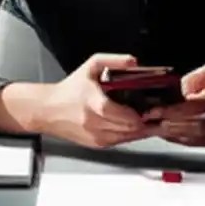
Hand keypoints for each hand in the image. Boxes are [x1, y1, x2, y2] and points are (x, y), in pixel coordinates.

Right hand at [31, 53, 151, 148]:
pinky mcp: (96, 144)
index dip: (142, 114)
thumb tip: (133, 61)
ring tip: (150, 122)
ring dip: (140, 131)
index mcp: (96, 105)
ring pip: (127, 138)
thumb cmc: (68, 90)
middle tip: (157, 115)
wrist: (47, 110)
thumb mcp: (91, 67)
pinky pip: (119, 142)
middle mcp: (96, 124)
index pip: (127, 116)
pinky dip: (129, 136)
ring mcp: (96, 136)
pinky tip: (133, 127)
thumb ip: (113, 60)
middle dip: (146, 123)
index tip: (151, 108)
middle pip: (131, 129)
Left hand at [142, 63, 204, 147]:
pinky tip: (165, 131)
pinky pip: (185, 142)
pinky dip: (172, 137)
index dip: (163, 110)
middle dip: (158, 121)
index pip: (182, 109)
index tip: (150, 109)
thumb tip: (180, 87)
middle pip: (176, 124)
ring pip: (178, 135)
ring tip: (151, 124)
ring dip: (162, 130)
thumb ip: (195, 77)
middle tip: (145, 116)